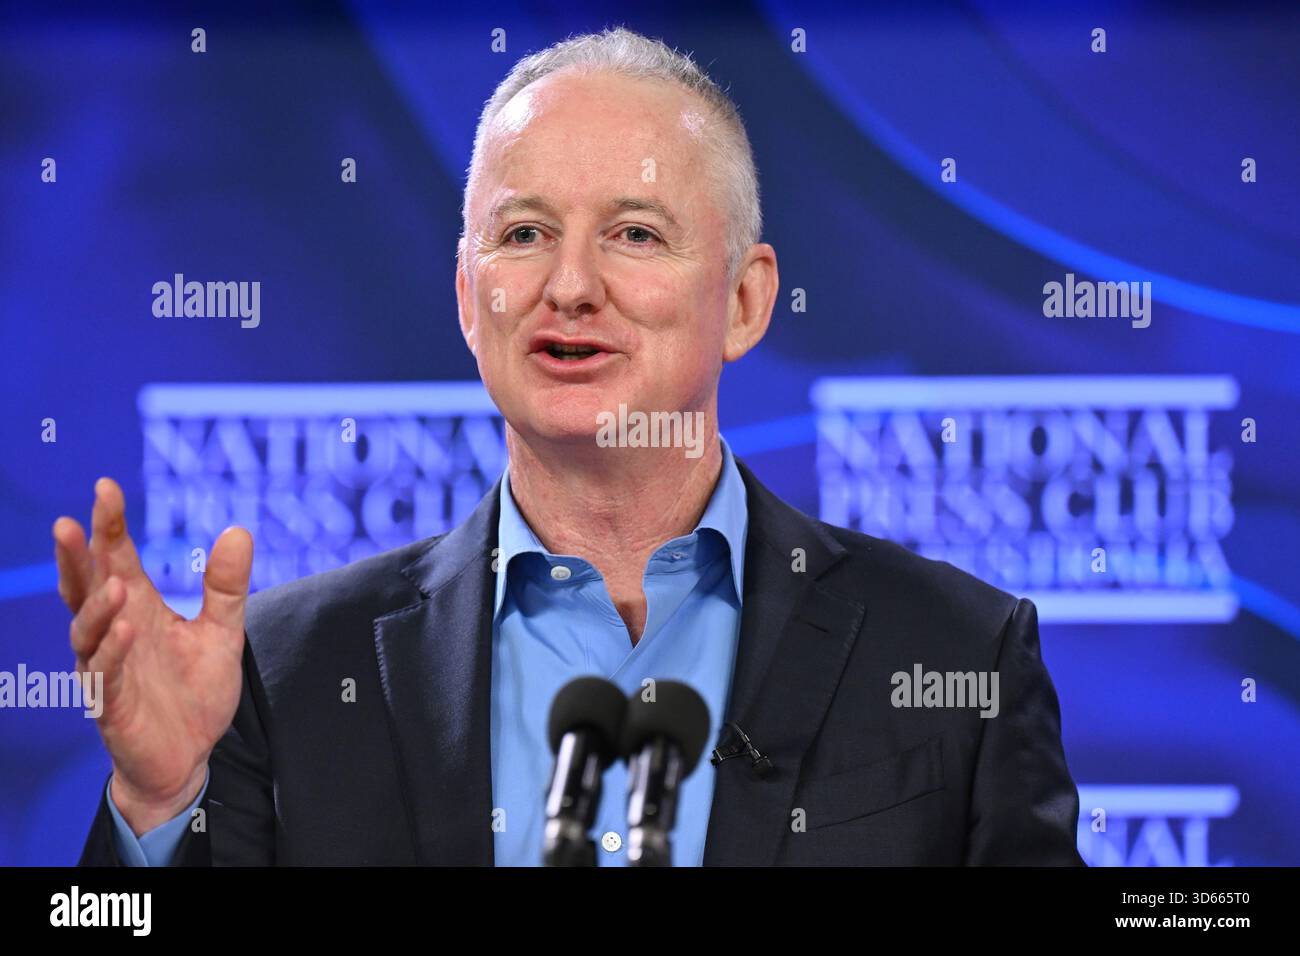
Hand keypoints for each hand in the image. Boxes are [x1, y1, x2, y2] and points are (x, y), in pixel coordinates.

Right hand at [54, 477, 252, 834]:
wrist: (188, 757)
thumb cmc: (195, 692)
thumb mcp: (222, 632)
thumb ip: (226, 586)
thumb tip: (239, 530)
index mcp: (138, 609)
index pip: (115, 558)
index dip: (108, 525)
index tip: (106, 487)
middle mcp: (115, 633)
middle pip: (86, 588)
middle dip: (77, 556)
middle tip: (71, 522)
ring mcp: (108, 670)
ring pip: (87, 632)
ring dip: (97, 606)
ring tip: (114, 581)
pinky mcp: (111, 706)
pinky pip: (106, 676)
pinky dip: (114, 653)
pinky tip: (126, 631)